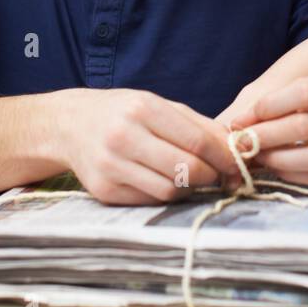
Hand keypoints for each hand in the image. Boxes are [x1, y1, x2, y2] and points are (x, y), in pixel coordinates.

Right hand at [58, 89, 238, 205]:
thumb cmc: (124, 113)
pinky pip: (149, 201)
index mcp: (142, 109)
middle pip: (186, 170)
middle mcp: (123, 137)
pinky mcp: (104, 191)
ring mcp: (111, 166)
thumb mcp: (159, 105)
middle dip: (211, 176)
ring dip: (189, 188)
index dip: (224, 157)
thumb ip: (198, 125)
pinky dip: (164, 194)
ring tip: (190, 177)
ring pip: (170, 191)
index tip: (237, 164)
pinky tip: (163, 181)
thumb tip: (237, 149)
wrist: (70, 125)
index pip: (197, 141)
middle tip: (218, 174)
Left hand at [224, 69, 307, 188]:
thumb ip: (281, 99)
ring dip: (277, 159)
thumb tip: (238, 122)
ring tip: (258, 156)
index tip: (243, 120)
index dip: (269, 106)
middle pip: (304, 126)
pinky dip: (292, 174)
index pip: (303, 91)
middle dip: (266, 136)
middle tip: (242, 143)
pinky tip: (276, 168)